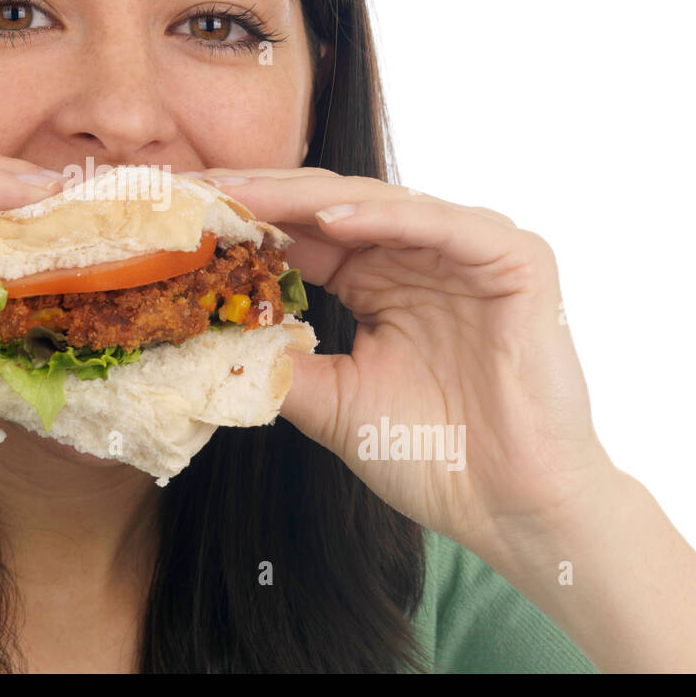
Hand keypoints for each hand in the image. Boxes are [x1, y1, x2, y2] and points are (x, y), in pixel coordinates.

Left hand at [193, 167, 615, 566]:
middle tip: (196, 188)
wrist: (512, 507)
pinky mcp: (516, 260)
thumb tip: (206, 340)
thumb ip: (279, 363)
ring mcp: (468, 251)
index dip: (243, 222)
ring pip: (378, 202)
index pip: (301, 233)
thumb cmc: (433, 457)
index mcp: (377, 280)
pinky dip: (387, 216)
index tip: (180, 217)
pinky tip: (329, 220)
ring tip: (243, 196)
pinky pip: (443, 223)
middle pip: (329, 205)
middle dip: (260, 196)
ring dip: (306, 198)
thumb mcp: (332, 402)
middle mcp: (418, 254)